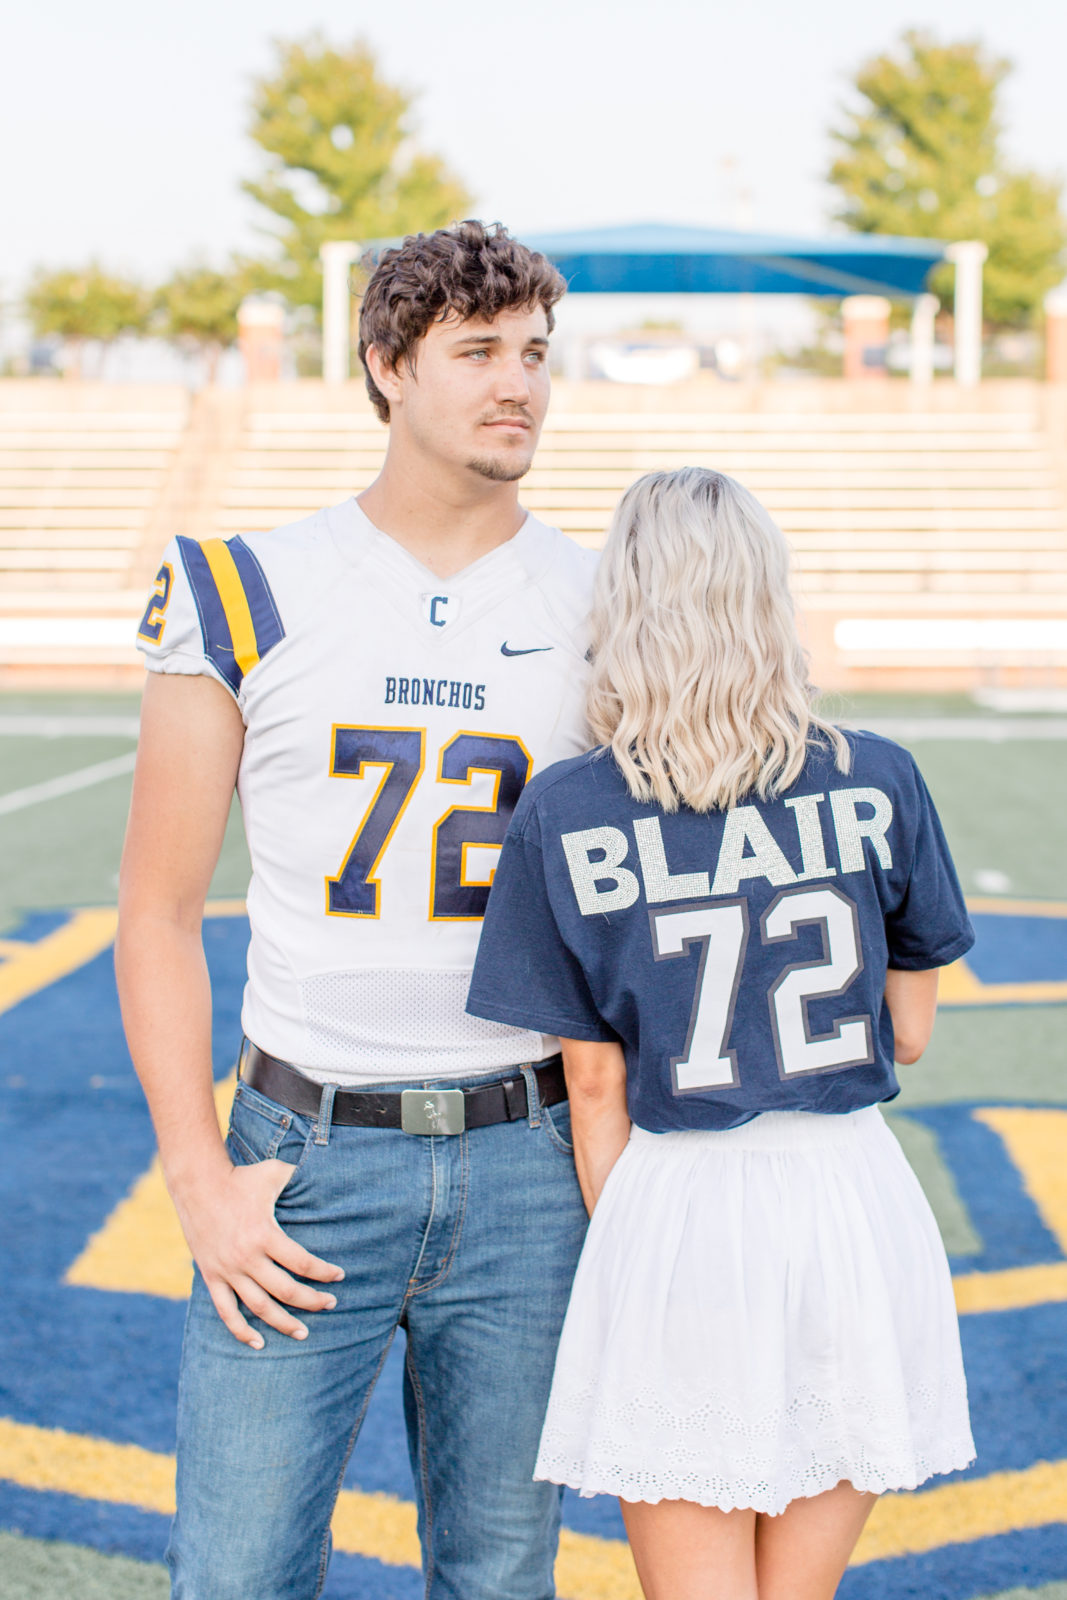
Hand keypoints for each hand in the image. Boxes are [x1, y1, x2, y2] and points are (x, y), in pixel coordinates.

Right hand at [174, 1159, 344, 1348]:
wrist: (197, 1185)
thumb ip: (300, 1176)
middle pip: (287, 1291)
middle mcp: (247, 1257)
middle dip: (312, 1301)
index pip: (303, 1263)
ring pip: (260, 1308)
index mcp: (265, 1234)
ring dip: (283, 1323)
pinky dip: (241, 1332)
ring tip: (303, 1333)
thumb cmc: (240, 1178)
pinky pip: (226, 1312)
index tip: (339, 1276)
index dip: (324, 1273)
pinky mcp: (212, 1277)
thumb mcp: (273, 1173)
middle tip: (330, 1304)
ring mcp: (228, 1270)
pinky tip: (258, 1343)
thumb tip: (327, 1173)